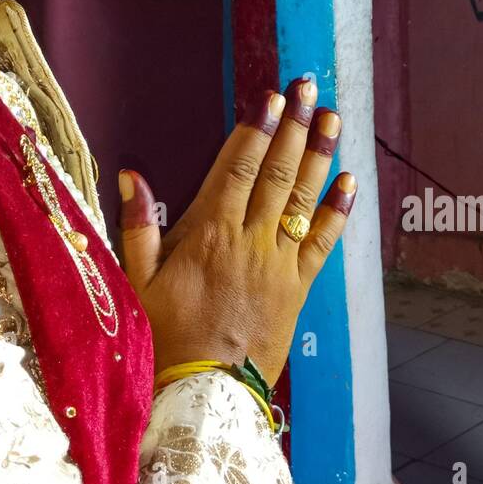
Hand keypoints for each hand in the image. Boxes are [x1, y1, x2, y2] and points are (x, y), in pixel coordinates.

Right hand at [118, 78, 354, 385]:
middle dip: (295, 128)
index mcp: (210, 234)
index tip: (271, 98)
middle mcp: (251, 241)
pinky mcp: (299, 287)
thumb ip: (137, 226)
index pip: (238, 168)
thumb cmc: (164, 336)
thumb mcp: (136, 282)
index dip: (256, 130)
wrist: (206, 395)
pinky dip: (338, 211)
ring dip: (320, 156)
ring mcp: (279, 263)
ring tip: (333, 118)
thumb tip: (131, 174)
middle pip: (278, 174)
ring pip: (303, 200)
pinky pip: (323, 243)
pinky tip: (351, 181)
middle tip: (309, 89)